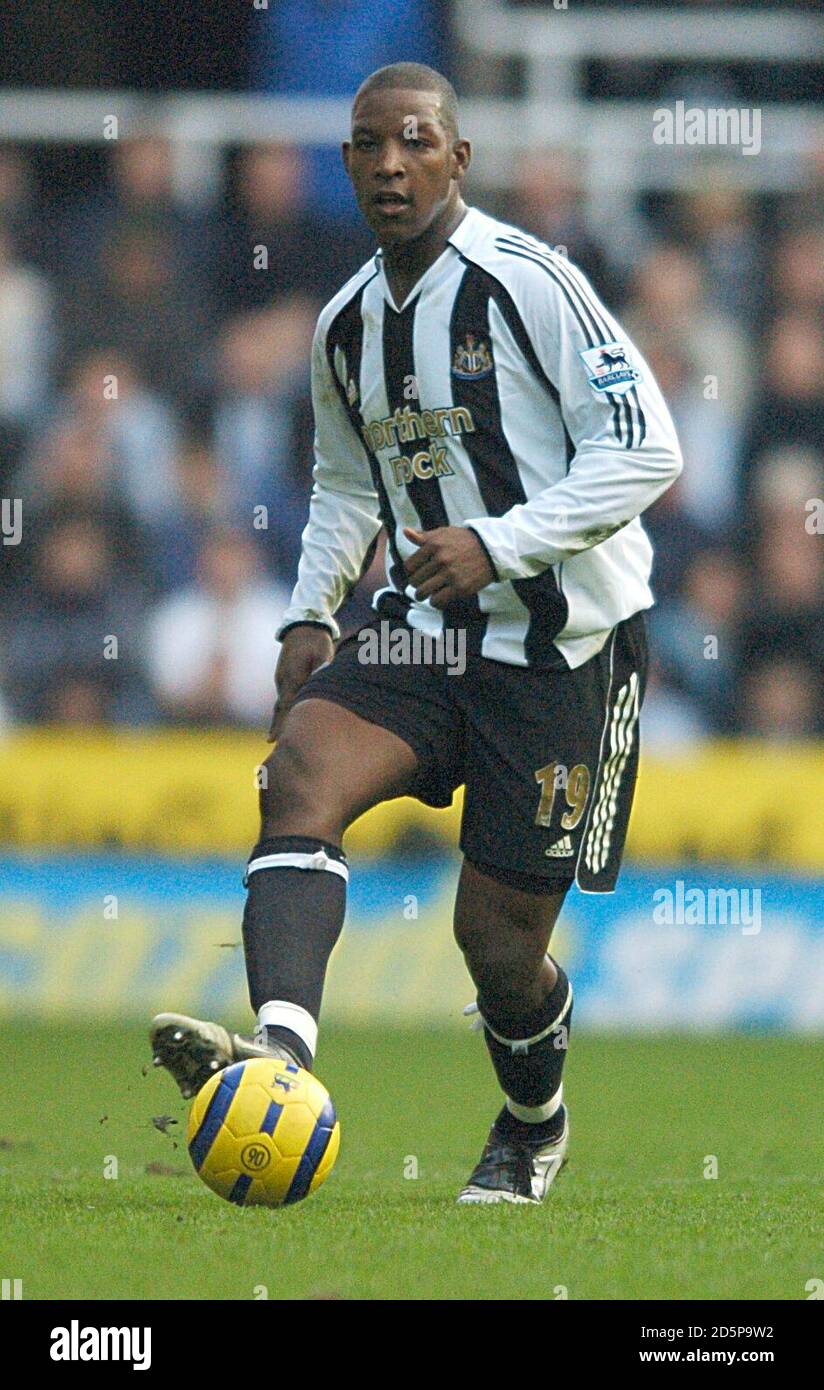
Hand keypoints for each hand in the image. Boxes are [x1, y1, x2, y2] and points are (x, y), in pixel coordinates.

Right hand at [268, 625, 334, 741]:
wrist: (303, 626)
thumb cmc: (316, 640)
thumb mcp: (323, 652)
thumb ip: (322, 667)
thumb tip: (323, 677)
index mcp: (292, 676)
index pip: (286, 705)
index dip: (281, 723)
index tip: (274, 739)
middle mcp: (283, 680)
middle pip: (280, 709)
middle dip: (276, 727)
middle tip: (271, 745)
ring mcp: (282, 679)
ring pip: (280, 705)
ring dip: (278, 721)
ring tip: (276, 740)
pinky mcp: (284, 678)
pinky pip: (283, 699)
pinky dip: (282, 712)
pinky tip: (283, 723)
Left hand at [402, 526, 495, 608]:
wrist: (491, 550)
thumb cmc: (465, 541)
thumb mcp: (444, 533)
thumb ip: (424, 536)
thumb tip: (405, 531)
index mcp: (433, 544)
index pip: (409, 566)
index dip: (411, 571)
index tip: (418, 572)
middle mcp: (440, 559)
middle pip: (414, 580)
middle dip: (418, 583)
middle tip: (424, 583)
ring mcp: (450, 574)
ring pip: (422, 592)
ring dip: (422, 595)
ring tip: (427, 593)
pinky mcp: (460, 587)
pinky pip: (437, 601)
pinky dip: (435, 601)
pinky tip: (439, 597)